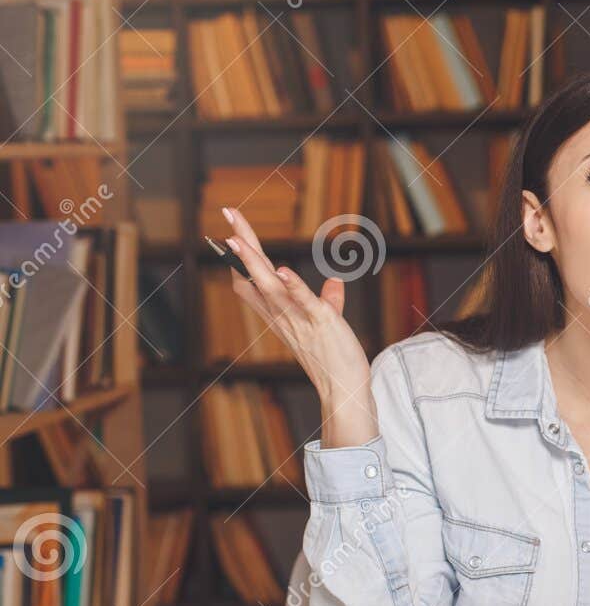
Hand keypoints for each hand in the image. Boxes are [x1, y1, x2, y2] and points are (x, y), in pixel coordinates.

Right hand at [220, 207, 377, 447]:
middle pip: (255, 275)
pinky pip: (303, 302)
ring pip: (269, 287)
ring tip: (236, 239)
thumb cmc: (334, 358)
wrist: (344, 391)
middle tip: (228, 214)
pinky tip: (281, 270)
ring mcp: (299, 320)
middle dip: (242, 245)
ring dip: (253, 262)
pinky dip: (292, 285)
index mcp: (280, 314)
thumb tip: (334, 282)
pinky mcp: (321, 323)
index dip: (242, 259)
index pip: (253, 282)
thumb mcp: (327, 323)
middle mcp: (282, 316)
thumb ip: (329, 300)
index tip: (232, 234)